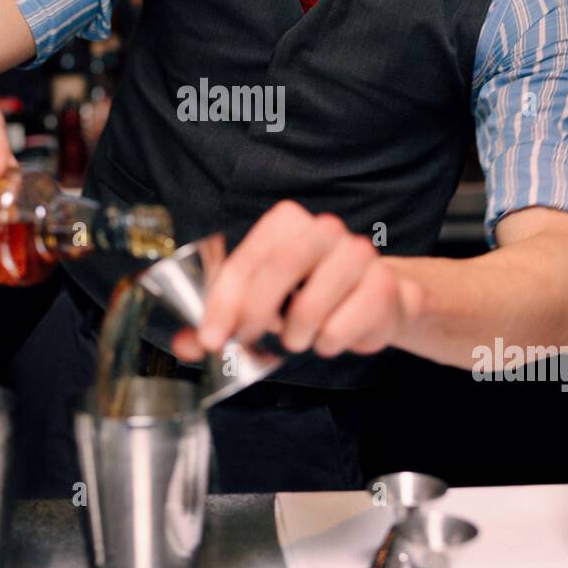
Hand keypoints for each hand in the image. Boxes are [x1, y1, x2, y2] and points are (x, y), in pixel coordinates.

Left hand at [170, 201, 423, 361]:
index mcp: (288, 222)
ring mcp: (357, 255)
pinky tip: (330, 335)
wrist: (378, 302)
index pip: (246, 259)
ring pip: (309, 305)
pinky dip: (326, 344)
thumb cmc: (311, 297)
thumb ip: (223, 320)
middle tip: (245, 339)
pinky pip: (339, 329)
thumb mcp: (262, 303)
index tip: (210, 337)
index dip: (222, 301)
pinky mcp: (382, 287)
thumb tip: (186, 344)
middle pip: (278, 268)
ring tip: (298, 336)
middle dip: (253, 313)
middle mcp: (324, 229)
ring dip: (294, 335)